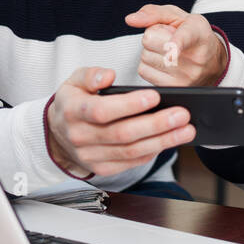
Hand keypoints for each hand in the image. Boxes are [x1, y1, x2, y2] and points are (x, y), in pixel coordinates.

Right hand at [46, 67, 194, 177]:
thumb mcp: (74, 81)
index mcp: (73, 111)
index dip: (129, 105)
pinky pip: (131, 163)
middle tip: (182, 114)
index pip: (101, 111)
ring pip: (131, 151)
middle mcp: (80, 136)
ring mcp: (91, 156)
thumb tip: (108, 76)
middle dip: (156, 125)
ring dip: (162, 141)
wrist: (58, 134)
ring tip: (186, 130)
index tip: (155, 96)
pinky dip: (152, 152)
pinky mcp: (102, 169)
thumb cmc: (74, 102)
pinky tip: (170, 141)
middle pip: (122, 134)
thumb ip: (91, 74)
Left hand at [125, 4, 227, 86]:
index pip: (184, 39)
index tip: (173, 49)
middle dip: (152, 36)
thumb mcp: (179, 17)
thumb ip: (154, 13)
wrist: (212, 61)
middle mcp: (195, 57)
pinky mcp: (174, 87)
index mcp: (197, 33)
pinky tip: (163, 64)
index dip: (176, 44)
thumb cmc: (192, 35)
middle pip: (150, 40)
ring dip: (150, 52)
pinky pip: (144, 71)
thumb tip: (130, 19)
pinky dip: (149, 65)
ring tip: (167, 51)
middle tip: (167, 39)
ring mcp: (186, 76)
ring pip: (145, 56)